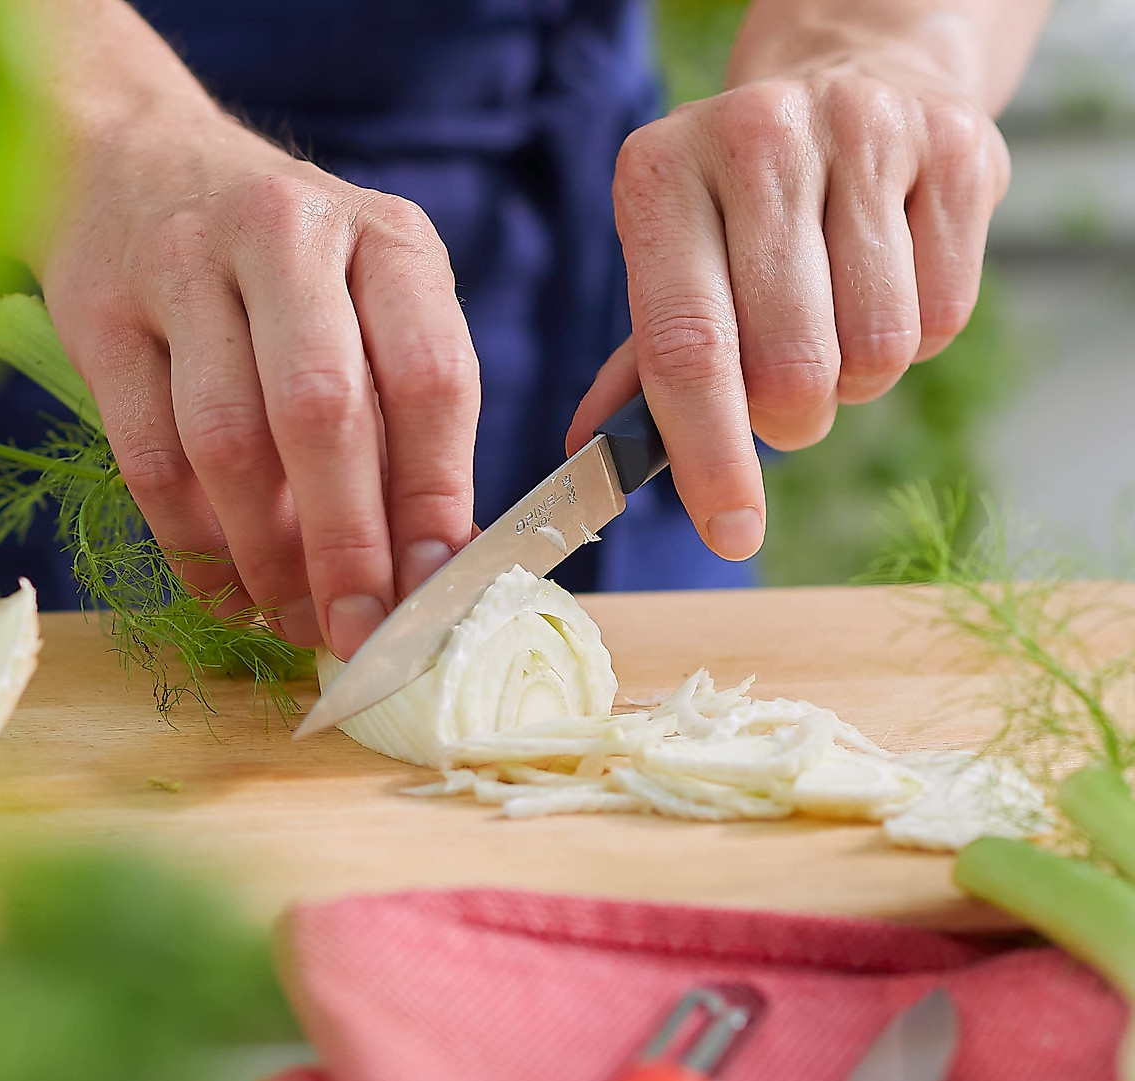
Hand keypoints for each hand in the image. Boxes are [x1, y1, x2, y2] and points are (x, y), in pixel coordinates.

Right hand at [38, 107, 478, 657]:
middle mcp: (287, 238)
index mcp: (388, 240)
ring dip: (264, 556)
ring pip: (226, 444)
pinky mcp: (100, 315)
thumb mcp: (376, 303)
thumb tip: (425, 564)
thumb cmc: (294, 265)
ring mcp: (181, 268)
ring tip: (292, 617)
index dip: (431, 500)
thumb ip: (407, 417)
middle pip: (322, 414)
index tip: (430, 588)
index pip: (430, 380)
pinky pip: (147, 456)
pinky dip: (190, 543)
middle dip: (345, 545)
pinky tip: (225, 587)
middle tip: (356, 630)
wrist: (142, 163)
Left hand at [569, 45, 1010, 561]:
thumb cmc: (743, 211)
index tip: (729, 532)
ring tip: (833, 325)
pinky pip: (944, 319)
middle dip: (789, 421)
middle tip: (784, 397)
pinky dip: (916, 338)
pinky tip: (887, 282)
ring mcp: (864, 131)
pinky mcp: (956, 145)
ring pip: (877, 351)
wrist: (851, 82)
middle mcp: (757, 138)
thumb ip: (640, 367)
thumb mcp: (671, 266)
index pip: (687, 348)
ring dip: (854, 379)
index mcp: (663, 175)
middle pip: (788, 367)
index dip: (709, 457)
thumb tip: (591, 456)